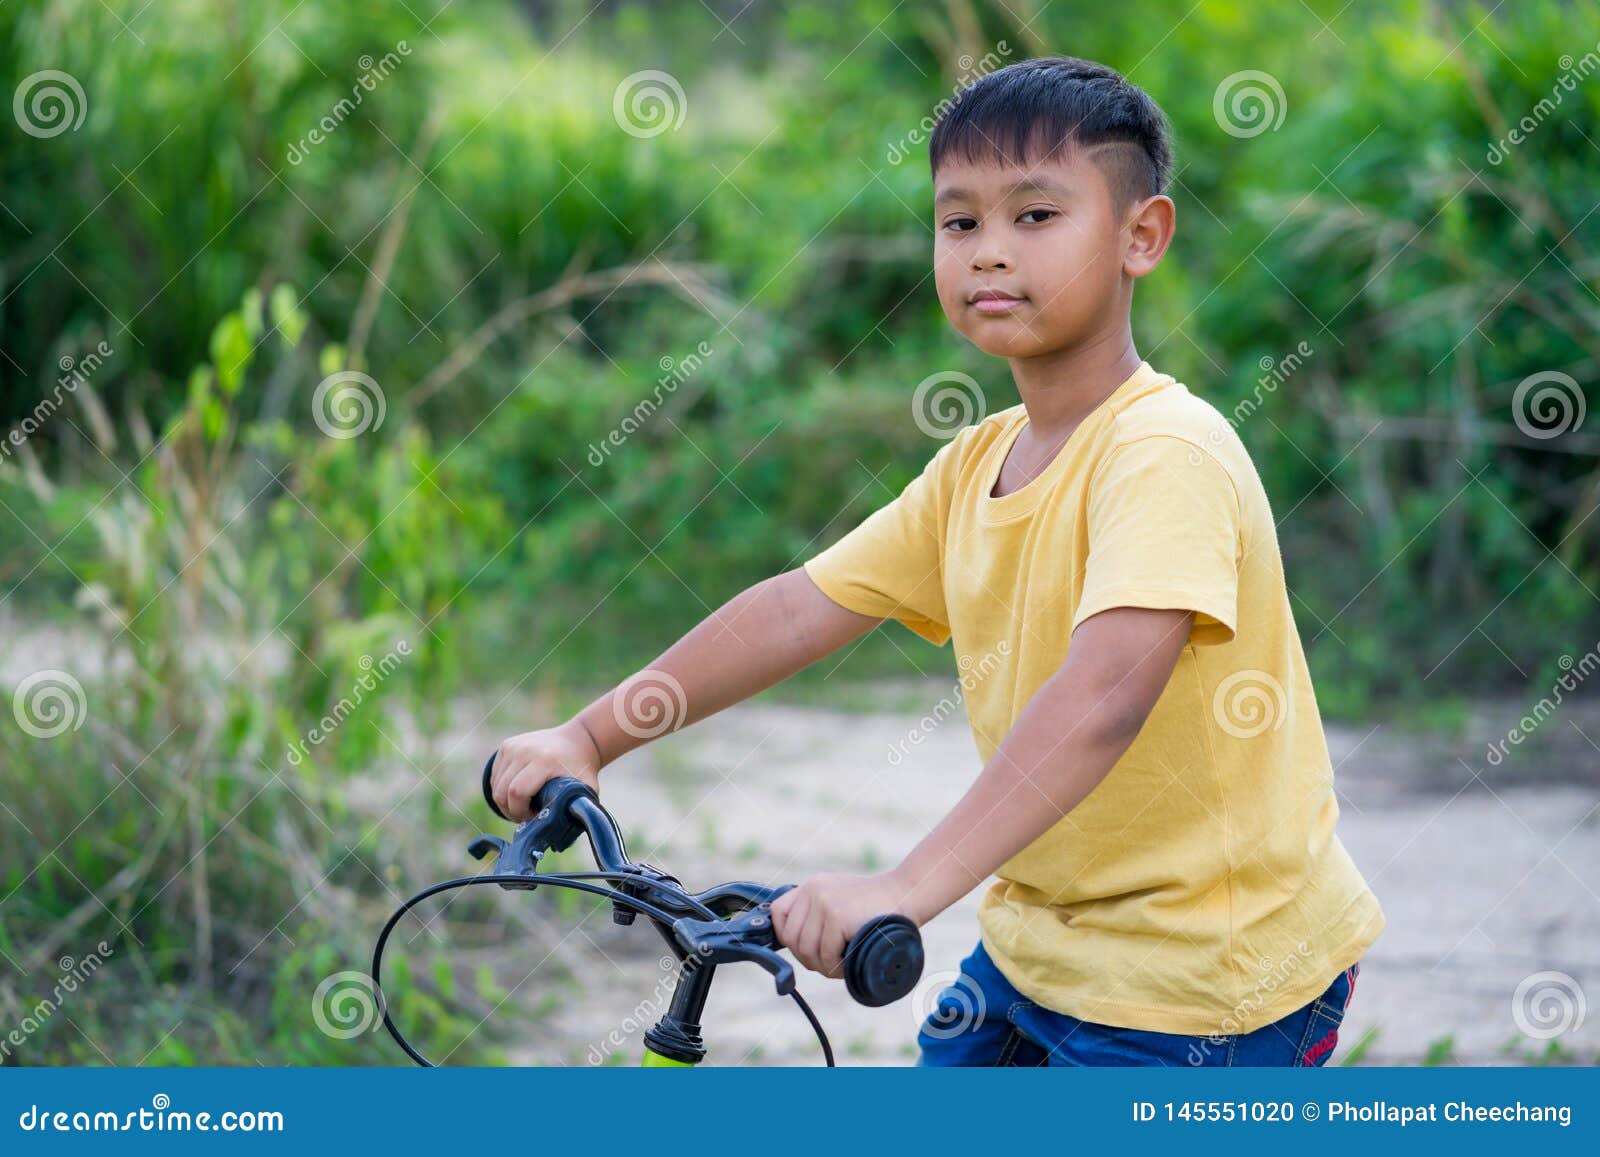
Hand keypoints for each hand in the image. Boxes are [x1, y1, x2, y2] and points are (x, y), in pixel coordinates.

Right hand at [489, 720, 601, 821]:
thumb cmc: (582, 769)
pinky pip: (495, 776)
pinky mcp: (507, 746)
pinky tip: (520, 791)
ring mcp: (514, 746)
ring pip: (495, 786)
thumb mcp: (586, 790)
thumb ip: (576, 813)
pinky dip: (502, 788)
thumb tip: (560, 843)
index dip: (520, 812)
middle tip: (527, 815)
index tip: (534, 816)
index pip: (518, 791)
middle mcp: (525, 750)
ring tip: (525, 804)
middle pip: (501, 792)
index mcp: (545, 760)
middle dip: (511, 810)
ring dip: (506, 801)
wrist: (579, 739)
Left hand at [769, 871, 913, 978]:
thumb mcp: (842, 899)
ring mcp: (823, 902)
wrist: (908, 894)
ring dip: (823, 966)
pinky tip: (849, 964)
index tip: (806, 948)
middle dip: (809, 958)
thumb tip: (797, 945)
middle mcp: (813, 891)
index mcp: (812, 886)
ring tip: (841, 965)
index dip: (788, 936)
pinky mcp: (836, 916)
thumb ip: (819, 914)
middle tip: (830, 963)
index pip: (779, 913)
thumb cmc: (878, 906)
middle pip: (791, 938)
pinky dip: (836, 967)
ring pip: (806, 950)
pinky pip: (825, 955)